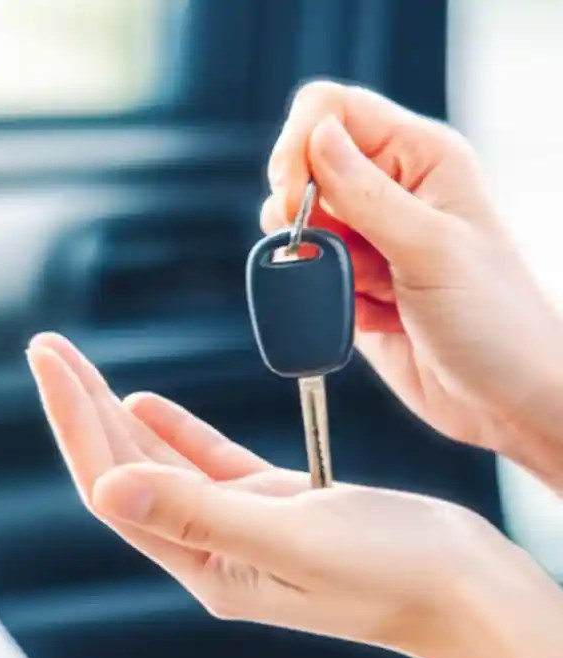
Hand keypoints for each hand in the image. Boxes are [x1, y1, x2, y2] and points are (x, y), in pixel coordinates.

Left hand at [26, 332, 562, 657]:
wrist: (471, 591)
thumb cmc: (395, 576)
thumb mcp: (291, 536)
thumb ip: (199, 510)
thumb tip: (108, 488)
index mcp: (205, 562)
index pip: (112, 485)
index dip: (73, 421)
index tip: (49, 363)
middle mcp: (212, 546)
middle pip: (123, 468)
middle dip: (80, 405)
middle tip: (46, 348)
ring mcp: (241, 526)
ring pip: (158, 461)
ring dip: (114, 411)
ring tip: (77, 365)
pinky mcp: (275, 506)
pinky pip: (206, 462)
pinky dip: (174, 429)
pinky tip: (145, 403)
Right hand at [262, 80, 562, 487]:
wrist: (508, 402)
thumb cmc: (497, 323)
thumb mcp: (430, 250)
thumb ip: (366, 193)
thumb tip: (315, 134)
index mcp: (421, 158)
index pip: (332, 110)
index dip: (299, 143)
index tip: (294, 192)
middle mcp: (392, 190)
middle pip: (301, 165)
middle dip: (295, 208)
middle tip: (325, 248)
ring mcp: (370, 238)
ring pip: (294, 223)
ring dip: (307, 259)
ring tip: (353, 289)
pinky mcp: (351, 284)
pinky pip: (303, 274)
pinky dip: (316, 297)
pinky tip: (360, 317)